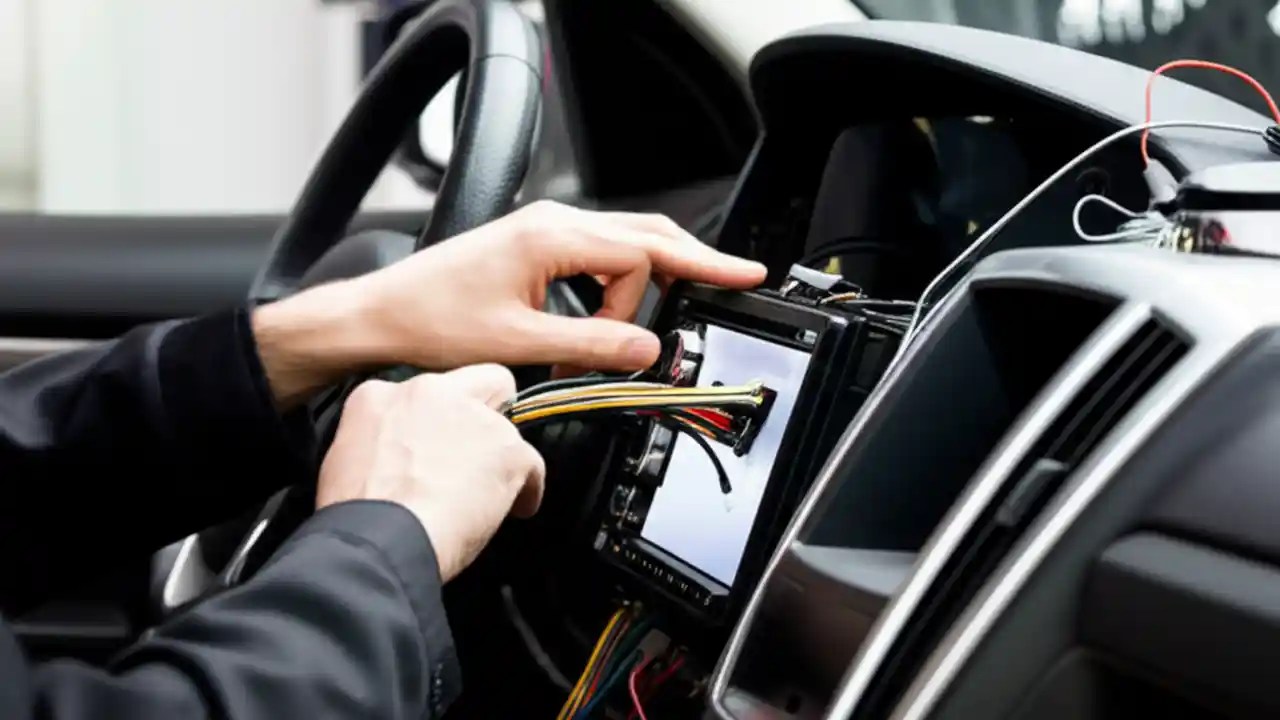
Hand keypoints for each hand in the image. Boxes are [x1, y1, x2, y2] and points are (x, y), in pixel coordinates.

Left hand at [252, 201, 766, 407]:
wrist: (382, 315)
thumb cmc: (432, 321)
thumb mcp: (519, 344)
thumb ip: (591, 346)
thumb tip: (647, 350)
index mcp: (552, 236)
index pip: (637, 258)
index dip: (638, 309)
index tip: (645, 340)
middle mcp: (552, 222)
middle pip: (646, 234)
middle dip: (695, 258)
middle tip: (741, 274)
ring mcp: (543, 230)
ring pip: (624, 241)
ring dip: (651, 275)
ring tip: (690, 291)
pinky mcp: (533, 245)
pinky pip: (597, 253)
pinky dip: (618, 281)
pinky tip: (617, 309)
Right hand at [315, 364, 542, 581]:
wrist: (380, 539)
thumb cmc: (356, 516)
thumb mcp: (344, 459)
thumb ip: (380, 440)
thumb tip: (398, 457)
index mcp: (382, 395)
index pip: (424, 393)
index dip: (433, 422)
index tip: (432, 448)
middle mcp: (431, 391)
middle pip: (483, 381)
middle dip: (489, 408)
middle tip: (479, 450)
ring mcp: (474, 416)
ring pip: (506, 431)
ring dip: (498, 461)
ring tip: (481, 499)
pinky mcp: (508, 448)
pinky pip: (531, 466)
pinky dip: (525, 491)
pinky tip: (512, 512)